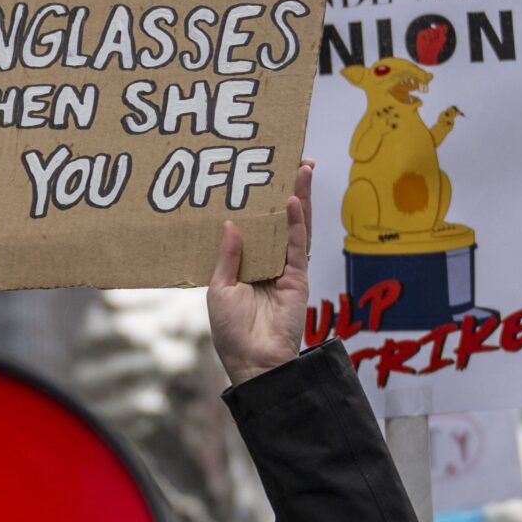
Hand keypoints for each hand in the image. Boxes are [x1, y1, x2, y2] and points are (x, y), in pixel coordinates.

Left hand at [206, 160, 315, 384]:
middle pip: (279, 220)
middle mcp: (268, 264)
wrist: (253, 361)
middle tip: (292, 160)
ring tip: (302, 168)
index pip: (256, 227)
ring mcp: (285, 270)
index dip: (259, 203)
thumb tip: (230, 223)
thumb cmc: (231, 331)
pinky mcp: (298, 279)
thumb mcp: (219, 288)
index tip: (259, 176)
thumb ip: (228, 256)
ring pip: (295, 227)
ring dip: (299, 198)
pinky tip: (293, 202)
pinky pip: (297, 246)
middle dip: (287, 190)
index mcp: (247, 266)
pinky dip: (296, 224)